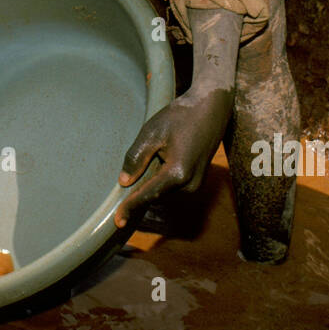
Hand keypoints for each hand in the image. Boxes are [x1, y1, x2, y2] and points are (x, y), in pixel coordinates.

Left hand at [114, 86, 234, 228]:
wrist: (211, 108)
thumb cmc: (181, 116)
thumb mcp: (152, 132)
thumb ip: (136, 158)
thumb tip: (124, 182)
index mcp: (177, 172)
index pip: (148, 195)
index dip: (130, 207)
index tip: (117, 221)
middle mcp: (189, 184)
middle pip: (154, 194)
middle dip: (141, 186)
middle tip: (135, 167)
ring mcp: (195, 184)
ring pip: (162, 191)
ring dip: (152, 179)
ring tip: (159, 149)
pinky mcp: (196, 181)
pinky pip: (171, 186)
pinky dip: (161, 177)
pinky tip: (163, 155)